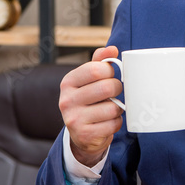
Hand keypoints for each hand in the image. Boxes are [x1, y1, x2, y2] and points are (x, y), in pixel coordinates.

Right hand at [58, 45, 123, 167]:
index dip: (110, 71)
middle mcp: (66, 100)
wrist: (81, 134)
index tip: (110, 76)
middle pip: (106, 87)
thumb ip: (99, 62)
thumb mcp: (89, 80)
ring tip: (110, 108)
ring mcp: (74, 119)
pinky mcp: (84, 135)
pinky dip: (116, 123)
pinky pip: (113, 124)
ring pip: (112, 108)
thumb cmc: (89, 101)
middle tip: (114, 93)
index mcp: (68, 82)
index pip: (96, 69)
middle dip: (116, 89)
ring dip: (117, 108)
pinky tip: (108, 122)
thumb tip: (112, 49)